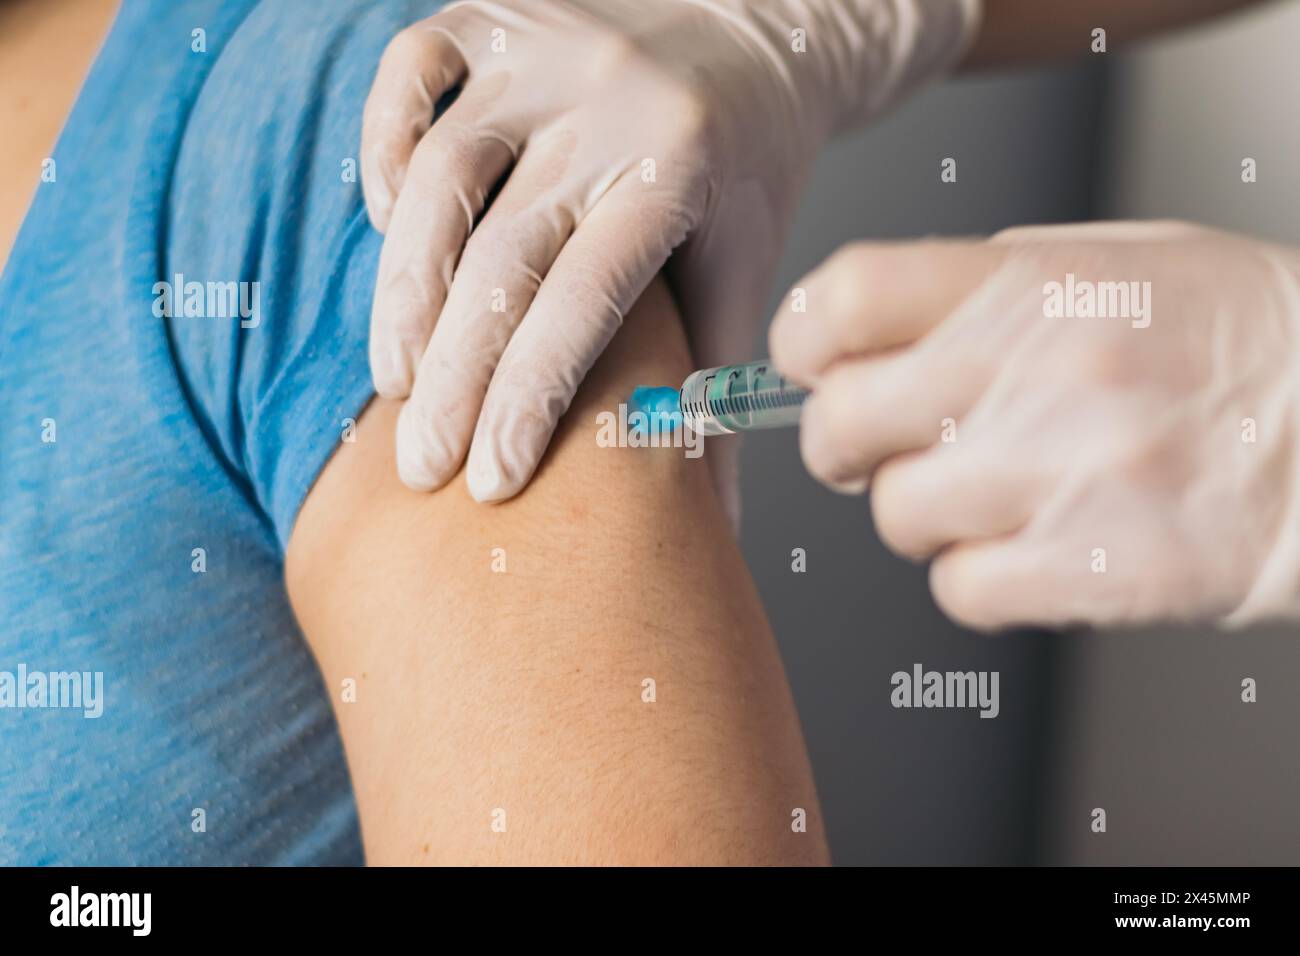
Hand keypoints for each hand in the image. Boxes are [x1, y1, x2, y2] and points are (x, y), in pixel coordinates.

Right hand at [361, 0, 979, 510]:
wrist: (757, 40)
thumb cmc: (747, 179)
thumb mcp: (746, 274)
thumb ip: (714, 391)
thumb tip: (709, 533)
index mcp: (679, 169)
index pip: (583, 303)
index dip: (528, 399)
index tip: (487, 484)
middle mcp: (607, 103)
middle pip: (502, 256)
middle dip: (453, 375)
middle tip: (419, 465)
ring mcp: (543, 52)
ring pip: (442, 175)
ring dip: (403, 286)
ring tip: (394, 381)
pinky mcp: (494, 15)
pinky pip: (412, 72)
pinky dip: (382, 147)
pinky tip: (383, 227)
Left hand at [770, 221, 1299, 629]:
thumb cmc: (1241, 341)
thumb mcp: (1124, 258)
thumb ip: (991, 283)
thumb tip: (880, 324)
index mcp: (1032, 283)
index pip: (846, 299)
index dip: (803, 340)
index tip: (810, 365)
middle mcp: (1034, 372)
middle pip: (841, 421)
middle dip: (839, 444)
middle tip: (871, 448)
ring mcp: (1059, 474)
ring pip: (896, 514)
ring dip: (923, 512)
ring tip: (992, 494)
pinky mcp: (1089, 568)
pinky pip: (959, 588)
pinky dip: (977, 577)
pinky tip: (1030, 547)